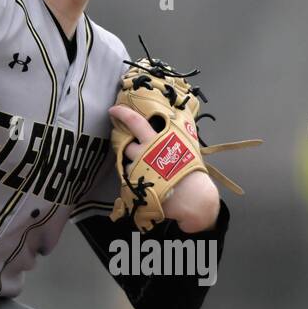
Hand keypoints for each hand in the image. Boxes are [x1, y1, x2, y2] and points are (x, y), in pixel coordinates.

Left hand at [108, 104, 220, 233]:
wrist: (193, 198)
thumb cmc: (192, 171)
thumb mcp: (186, 145)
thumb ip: (176, 133)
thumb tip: (176, 117)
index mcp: (158, 140)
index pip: (135, 122)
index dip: (123, 114)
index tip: (113, 110)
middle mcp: (144, 153)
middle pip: (125, 143)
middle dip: (123, 142)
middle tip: (126, 143)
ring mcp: (138, 169)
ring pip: (127, 162)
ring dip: (132, 163)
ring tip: (144, 168)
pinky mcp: (134, 185)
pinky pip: (129, 179)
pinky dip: (135, 179)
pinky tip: (145, 182)